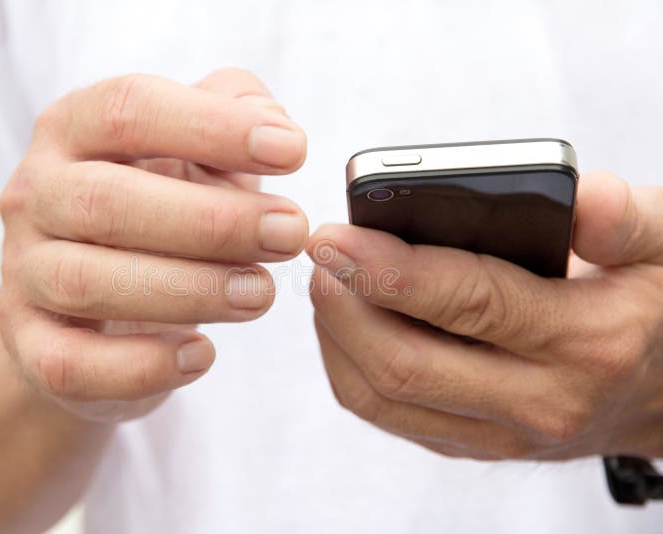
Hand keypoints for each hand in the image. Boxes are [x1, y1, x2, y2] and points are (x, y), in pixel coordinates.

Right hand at [0, 68, 307, 421]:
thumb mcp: (194, 153)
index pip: (128, 109)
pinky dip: (141, 365)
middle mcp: (34, 195)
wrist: (94, 304)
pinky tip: (203, 355)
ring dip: (188, 290)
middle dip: (211, 221)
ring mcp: (22, 273)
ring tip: (261, 294)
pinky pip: (69, 364)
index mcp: (71, 130)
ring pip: (86, 283)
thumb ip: (233, 115)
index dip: (211, 127)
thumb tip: (276, 124)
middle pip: (105, 199)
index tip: (293, 152)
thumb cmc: (157, 211)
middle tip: (289, 234)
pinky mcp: (28, 346)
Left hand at [308, 172, 662, 459]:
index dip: (390, 269)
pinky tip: (347, 318)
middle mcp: (537, 401)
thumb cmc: (652, 307)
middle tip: (319, 252)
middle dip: (344, 306)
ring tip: (328, 279)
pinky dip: (349, 363)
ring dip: (336, 336)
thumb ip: (627, 219)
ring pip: (380, 398)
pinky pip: (385, 412)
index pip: (470, 304)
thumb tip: (580, 197)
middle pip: (405, 364)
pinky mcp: (468, 444)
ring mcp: (497, 434)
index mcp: (586, 340)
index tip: (333, 236)